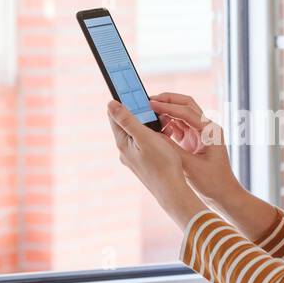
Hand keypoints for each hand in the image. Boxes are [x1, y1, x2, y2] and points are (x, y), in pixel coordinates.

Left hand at [106, 99, 206, 228]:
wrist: (173, 191)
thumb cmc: (161, 164)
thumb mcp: (144, 137)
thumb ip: (127, 120)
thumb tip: (110, 104)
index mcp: (122, 143)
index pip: (115, 116)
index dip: (123, 102)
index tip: (131, 91)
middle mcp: (124, 151)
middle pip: (127, 123)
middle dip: (140, 113)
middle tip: (154, 107)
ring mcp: (133, 158)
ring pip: (138, 133)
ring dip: (149, 124)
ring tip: (164, 122)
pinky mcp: (143, 162)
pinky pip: (145, 143)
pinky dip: (154, 136)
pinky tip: (166, 136)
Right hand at [149, 93, 241, 210]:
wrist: (224, 195)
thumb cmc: (213, 183)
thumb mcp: (190, 166)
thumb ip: (171, 149)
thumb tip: (152, 135)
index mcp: (210, 131)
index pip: (186, 112)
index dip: (167, 107)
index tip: (150, 104)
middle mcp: (207, 127)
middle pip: (186, 105)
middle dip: (167, 101)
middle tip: (149, 101)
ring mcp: (201, 133)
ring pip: (181, 114)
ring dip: (166, 111)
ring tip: (149, 113)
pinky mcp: (194, 140)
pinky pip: (179, 125)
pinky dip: (168, 124)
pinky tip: (156, 127)